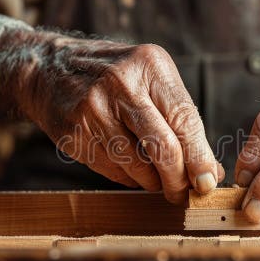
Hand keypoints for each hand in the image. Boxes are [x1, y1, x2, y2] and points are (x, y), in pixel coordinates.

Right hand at [12, 31, 222, 202]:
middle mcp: (122, 85)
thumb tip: (211, 171)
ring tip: (157, 179)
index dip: (200, 157)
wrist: (48, 69)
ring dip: (153, 182)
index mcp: (150, 65)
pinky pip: (113, 170)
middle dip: (178, 179)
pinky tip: (130, 168)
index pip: (184, 119)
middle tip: (184, 194)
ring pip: (137, 166)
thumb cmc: (115, 78)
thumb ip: (181, 120)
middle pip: (163, 147)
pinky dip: (129, 177)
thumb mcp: (151, 80)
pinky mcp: (75, 133)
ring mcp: (94, 110)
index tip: (208, 182)